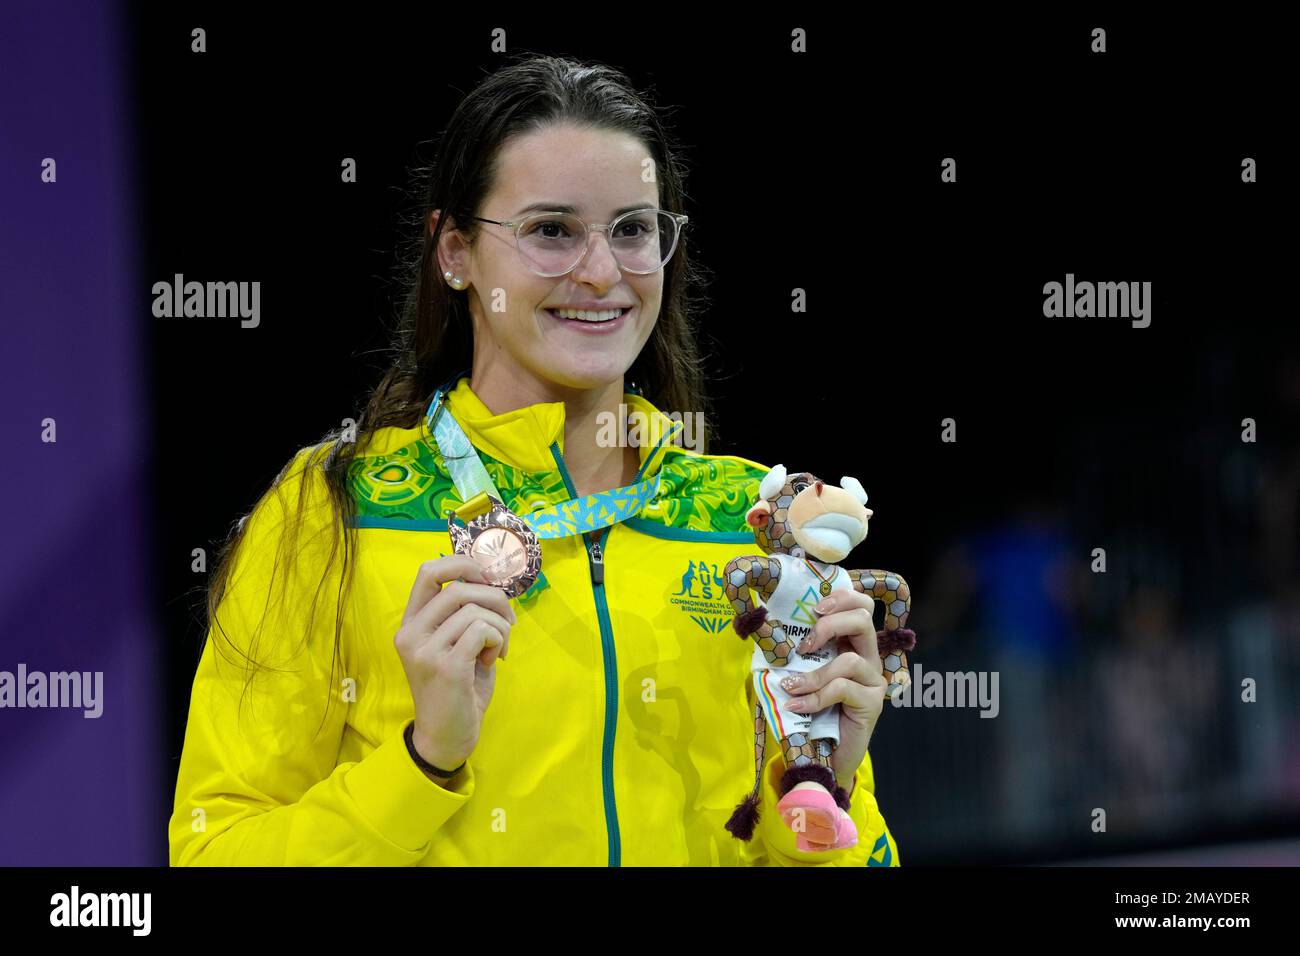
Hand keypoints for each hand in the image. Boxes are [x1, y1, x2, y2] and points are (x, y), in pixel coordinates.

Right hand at [394, 554, 516, 773]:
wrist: (447, 737)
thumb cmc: (457, 690)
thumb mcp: (455, 645)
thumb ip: (464, 614)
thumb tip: (491, 581)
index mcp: (410, 624)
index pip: (428, 572)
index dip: (463, 564)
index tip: (487, 580)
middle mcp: (410, 634)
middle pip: (459, 588)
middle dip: (495, 599)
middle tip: (509, 622)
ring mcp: (425, 651)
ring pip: (475, 611)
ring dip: (500, 626)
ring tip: (498, 649)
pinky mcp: (446, 667)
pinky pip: (483, 631)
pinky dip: (497, 640)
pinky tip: (493, 659)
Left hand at [782, 589, 886, 788]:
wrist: (824, 756)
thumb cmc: (811, 711)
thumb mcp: (802, 675)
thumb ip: (798, 654)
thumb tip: (767, 630)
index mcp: (852, 644)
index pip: (861, 606)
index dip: (842, 597)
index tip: (814, 608)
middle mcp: (868, 657)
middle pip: (864, 619)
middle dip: (830, 624)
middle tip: (806, 642)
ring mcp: (873, 681)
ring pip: (850, 660)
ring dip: (814, 674)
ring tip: (792, 687)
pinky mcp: (872, 703)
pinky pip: (843, 689)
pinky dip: (816, 696)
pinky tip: (798, 706)